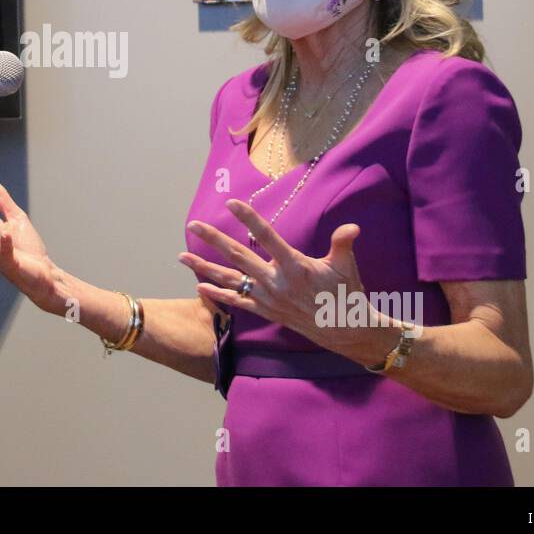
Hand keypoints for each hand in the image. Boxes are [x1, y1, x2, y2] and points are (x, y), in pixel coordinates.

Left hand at [180, 200, 379, 355]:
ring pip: (230, 280)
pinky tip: (199, 286)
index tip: (231, 203)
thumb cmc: (345, 293)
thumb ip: (343, 243)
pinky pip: (236, 301)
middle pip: (238, 257)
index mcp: (295, 266)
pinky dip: (217, 294)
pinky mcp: (265, 311)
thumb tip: (351, 227)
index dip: (249, 219)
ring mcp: (268, 298)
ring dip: (204, 267)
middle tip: (194, 224)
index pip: (267, 236)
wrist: (344, 330)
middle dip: (213, 240)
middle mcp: (276, 282)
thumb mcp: (345, 265)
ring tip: (181, 256)